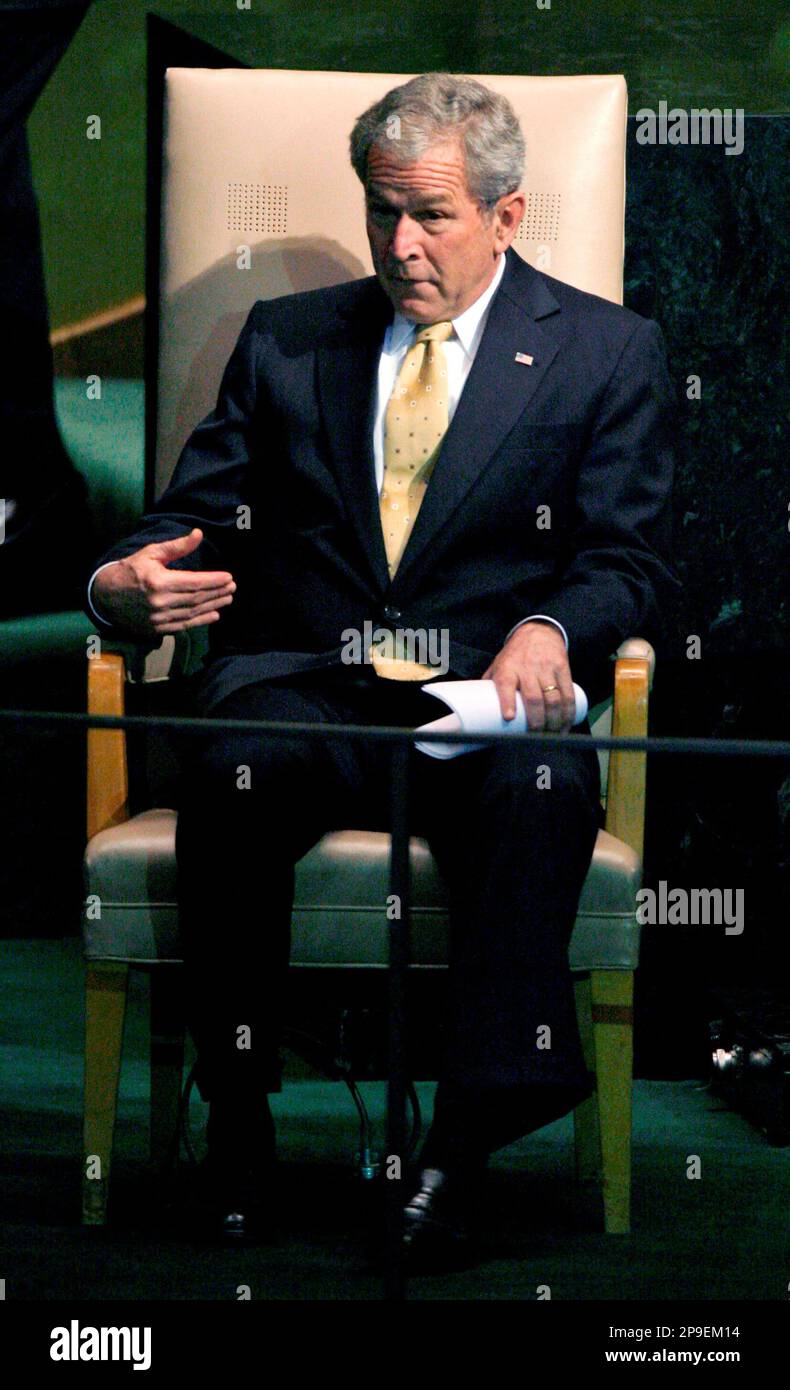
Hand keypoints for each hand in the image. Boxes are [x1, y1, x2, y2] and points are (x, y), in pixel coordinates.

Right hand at [92, 528, 235, 635]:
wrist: (105, 596)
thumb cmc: (130, 570)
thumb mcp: (151, 553)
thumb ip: (176, 546)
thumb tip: (198, 534)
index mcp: (159, 582)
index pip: (194, 582)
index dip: (214, 581)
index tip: (229, 577)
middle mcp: (160, 602)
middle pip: (197, 598)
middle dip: (217, 593)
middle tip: (232, 587)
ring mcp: (158, 619)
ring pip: (193, 613)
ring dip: (213, 606)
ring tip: (227, 599)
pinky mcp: (156, 629)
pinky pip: (184, 625)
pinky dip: (201, 621)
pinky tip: (214, 615)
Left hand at [481, 620, 574, 730]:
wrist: (538, 632)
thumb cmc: (514, 656)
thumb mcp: (499, 665)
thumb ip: (490, 687)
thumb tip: (478, 715)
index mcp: (507, 668)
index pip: (506, 684)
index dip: (507, 701)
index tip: (509, 717)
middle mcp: (527, 668)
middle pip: (533, 698)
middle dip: (536, 721)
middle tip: (536, 736)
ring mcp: (547, 668)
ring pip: (553, 699)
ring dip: (554, 721)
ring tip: (552, 735)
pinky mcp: (563, 669)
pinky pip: (569, 694)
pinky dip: (569, 713)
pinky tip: (567, 724)